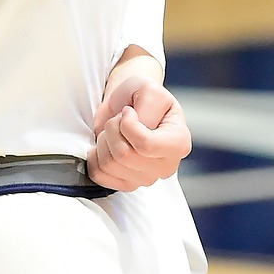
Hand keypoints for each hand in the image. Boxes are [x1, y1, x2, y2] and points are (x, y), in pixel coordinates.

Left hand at [88, 74, 191, 191]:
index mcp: (179, 143)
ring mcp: (147, 178)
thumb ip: (146, 106)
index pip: (146, 145)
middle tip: (118, 120)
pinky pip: (99, 175)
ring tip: (113, 131)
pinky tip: (105, 145)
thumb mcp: (149, 89)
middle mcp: (166, 166)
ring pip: (109, 164)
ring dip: (103, 141)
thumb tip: (137, 125)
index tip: (128, 112)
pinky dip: (94, 156)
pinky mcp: (127, 184)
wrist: (130, 106)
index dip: (128, 125)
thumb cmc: (142, 98)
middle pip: (124, 155)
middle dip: (112, 130)